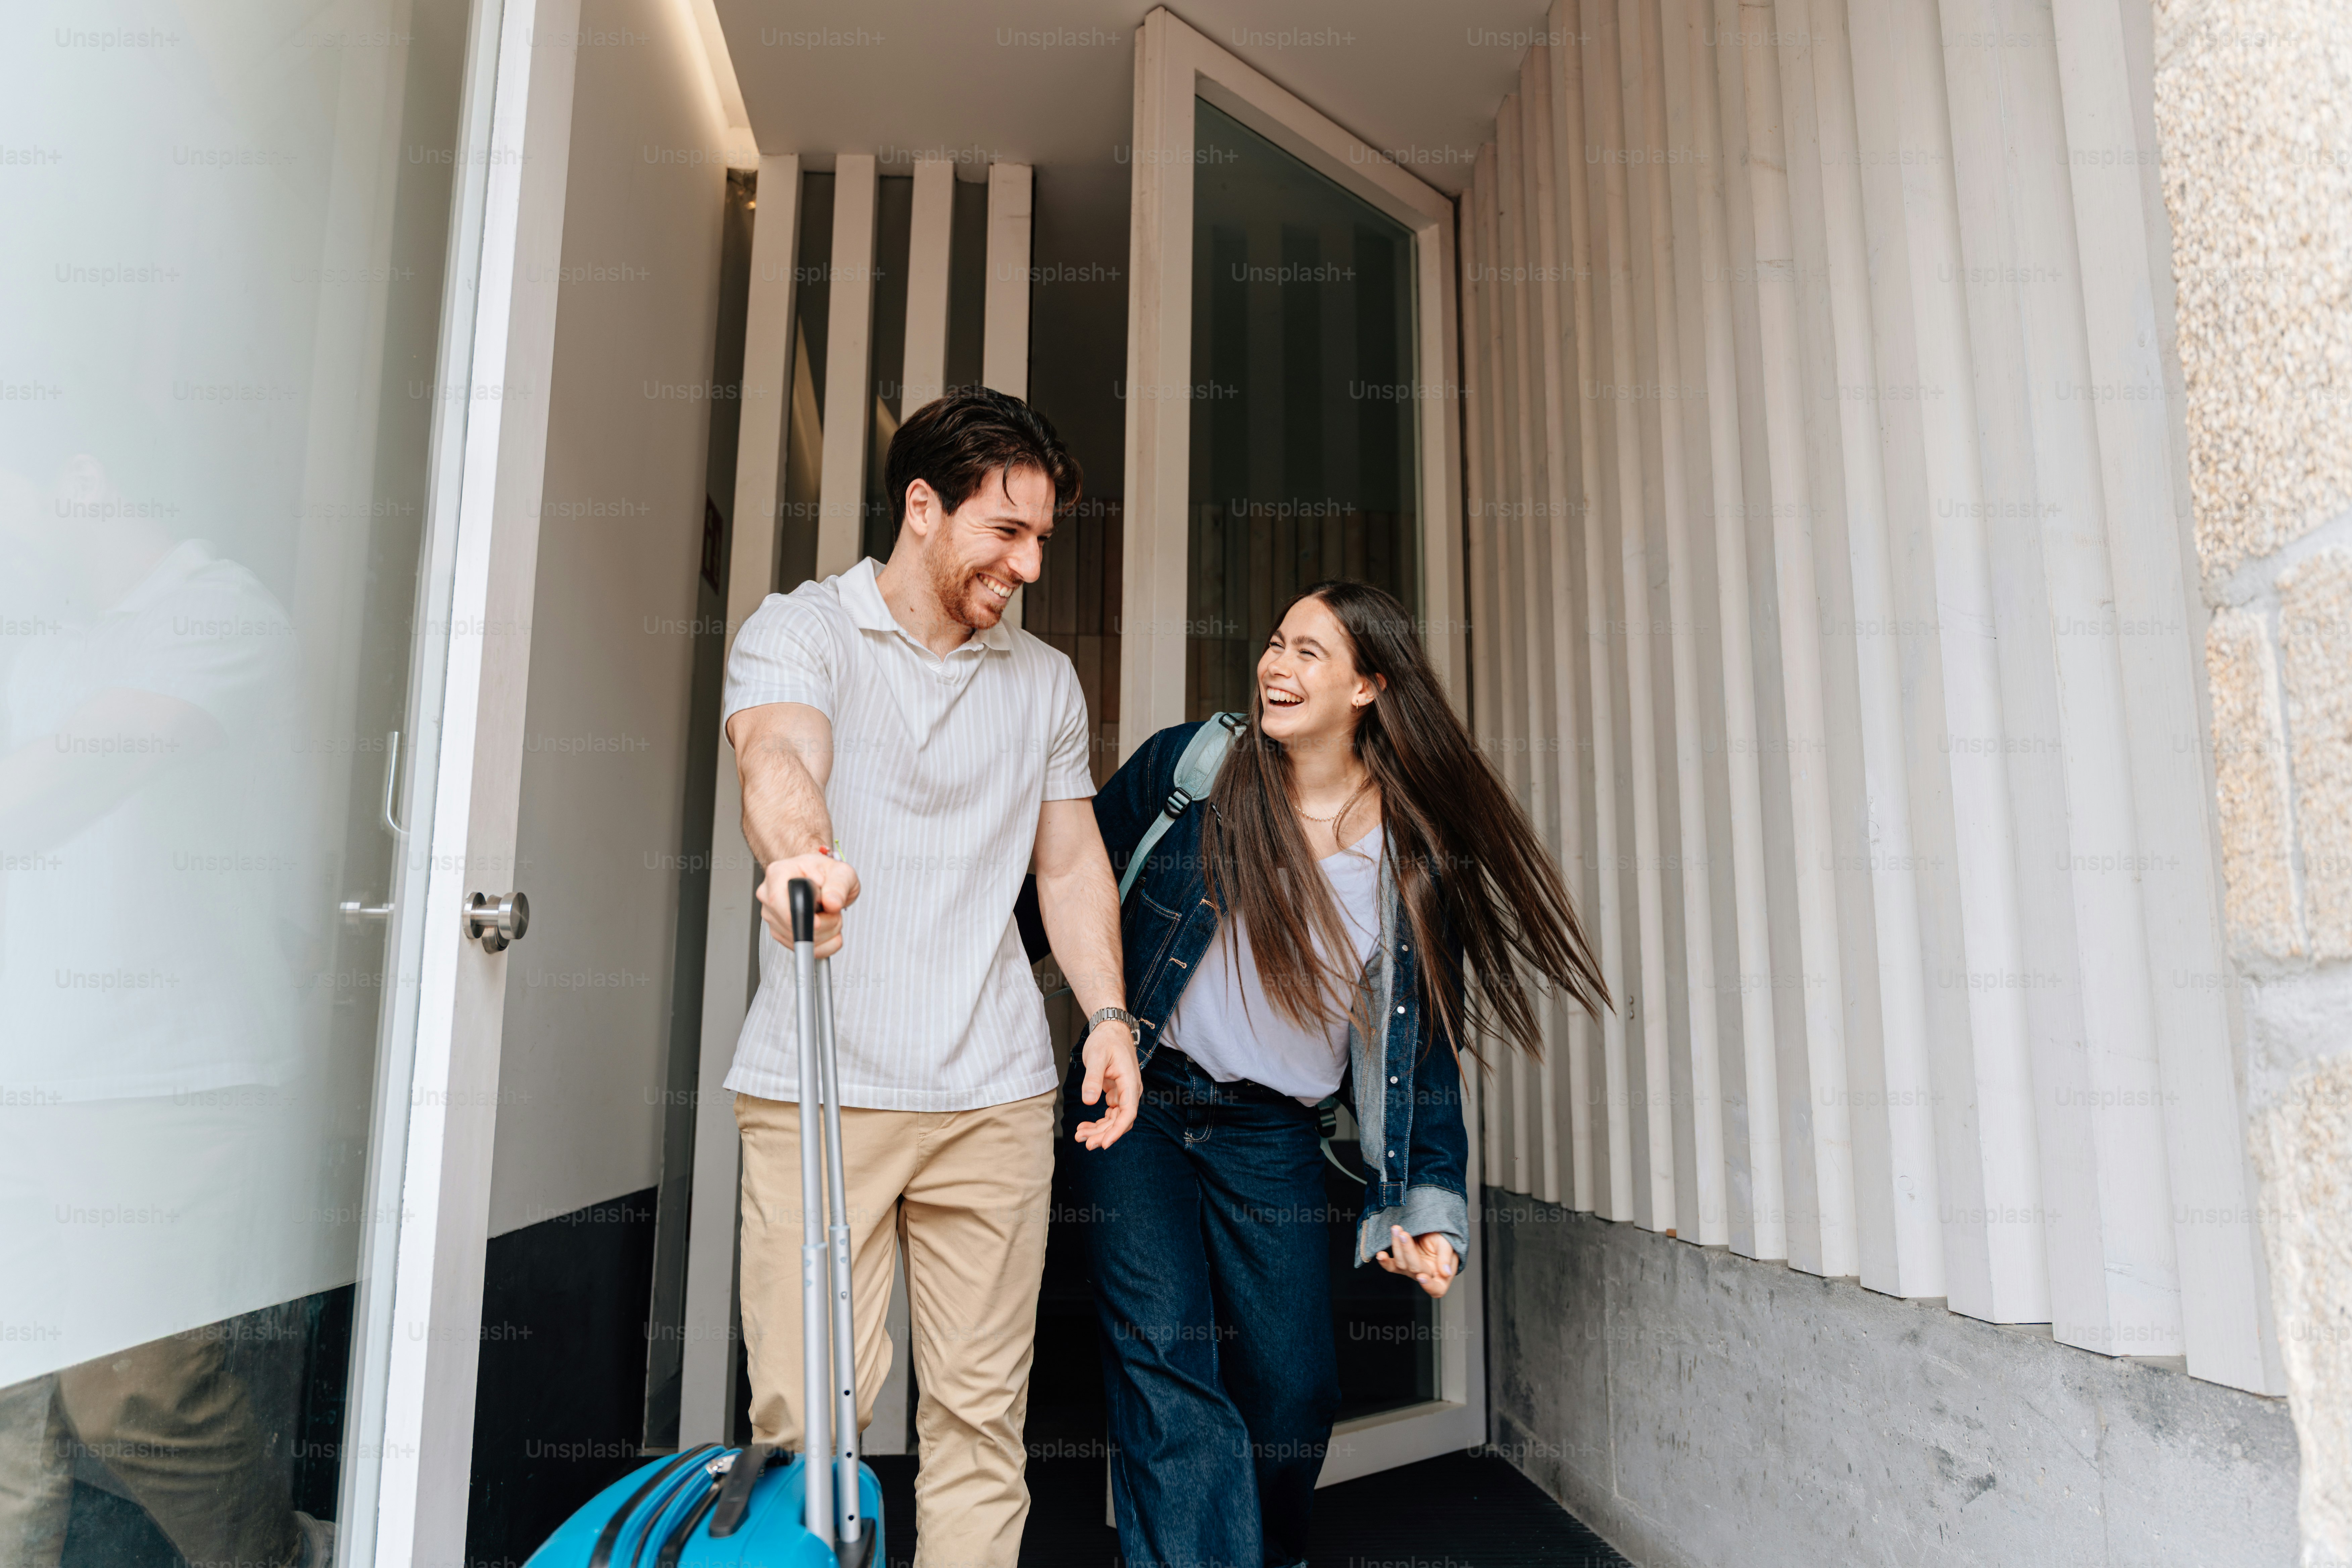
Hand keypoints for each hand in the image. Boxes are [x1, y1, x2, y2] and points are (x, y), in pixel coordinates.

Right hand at [756, 850, 857, 957]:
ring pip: (797, 940)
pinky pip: (802, 950)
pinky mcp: (780, 932)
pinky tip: (828, 929)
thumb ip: (839, 885)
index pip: (778, 901)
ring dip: (824, 934)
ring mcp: (773, 916)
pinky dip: (822, 945)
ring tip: (828, 915)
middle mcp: (770, 895)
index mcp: (779, 873)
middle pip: (790, 925)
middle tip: (833, 910)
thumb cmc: (824, 873)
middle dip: (822, 925)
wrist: (820, 880)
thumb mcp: (841, 872)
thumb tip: (832, 903)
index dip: (799, 916)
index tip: (818, 922)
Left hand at [1070, 1020, 1139, 1148]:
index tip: (1104, 1144)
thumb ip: (1093, 1079)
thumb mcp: (1097, 1056)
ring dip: (1099, 1130)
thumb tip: (1089, 1101)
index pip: (1128, 1113)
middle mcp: (1130, 1091)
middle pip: (1120, 1121)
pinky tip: (1084, 1127)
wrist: (1110, 1029)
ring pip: (1114, 1120)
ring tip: (1079, 1136)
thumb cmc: (1106, 1040)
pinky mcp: (1116, 1093)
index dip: (1117, 1131)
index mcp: (1130, 1083)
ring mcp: (1124, 1093)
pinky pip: (1109, 1114)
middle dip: (1104, 1134)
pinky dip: (1098, 1122)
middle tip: (1085, 1143)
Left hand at [1375, 1226, 1456, 1297]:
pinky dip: (1385, 1261)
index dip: (1429, 1286)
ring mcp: (1410, 1270)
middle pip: (1414, 1270)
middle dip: (1408, 1251)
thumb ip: (1446, 1258)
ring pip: (1401, 1264)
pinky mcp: (1400, 1263)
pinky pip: (1391, 1266)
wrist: (1432, 1229)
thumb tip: (1445, 1273)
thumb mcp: (1448, 1245)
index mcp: (1441, 1277)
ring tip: (1397, 1229)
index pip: (1436, 1289)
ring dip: (1397, 1246)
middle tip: (1404, 1234)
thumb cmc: (1443, 1238)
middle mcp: (1425, 1276)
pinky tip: (1380, 1255)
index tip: (1422, 1276)